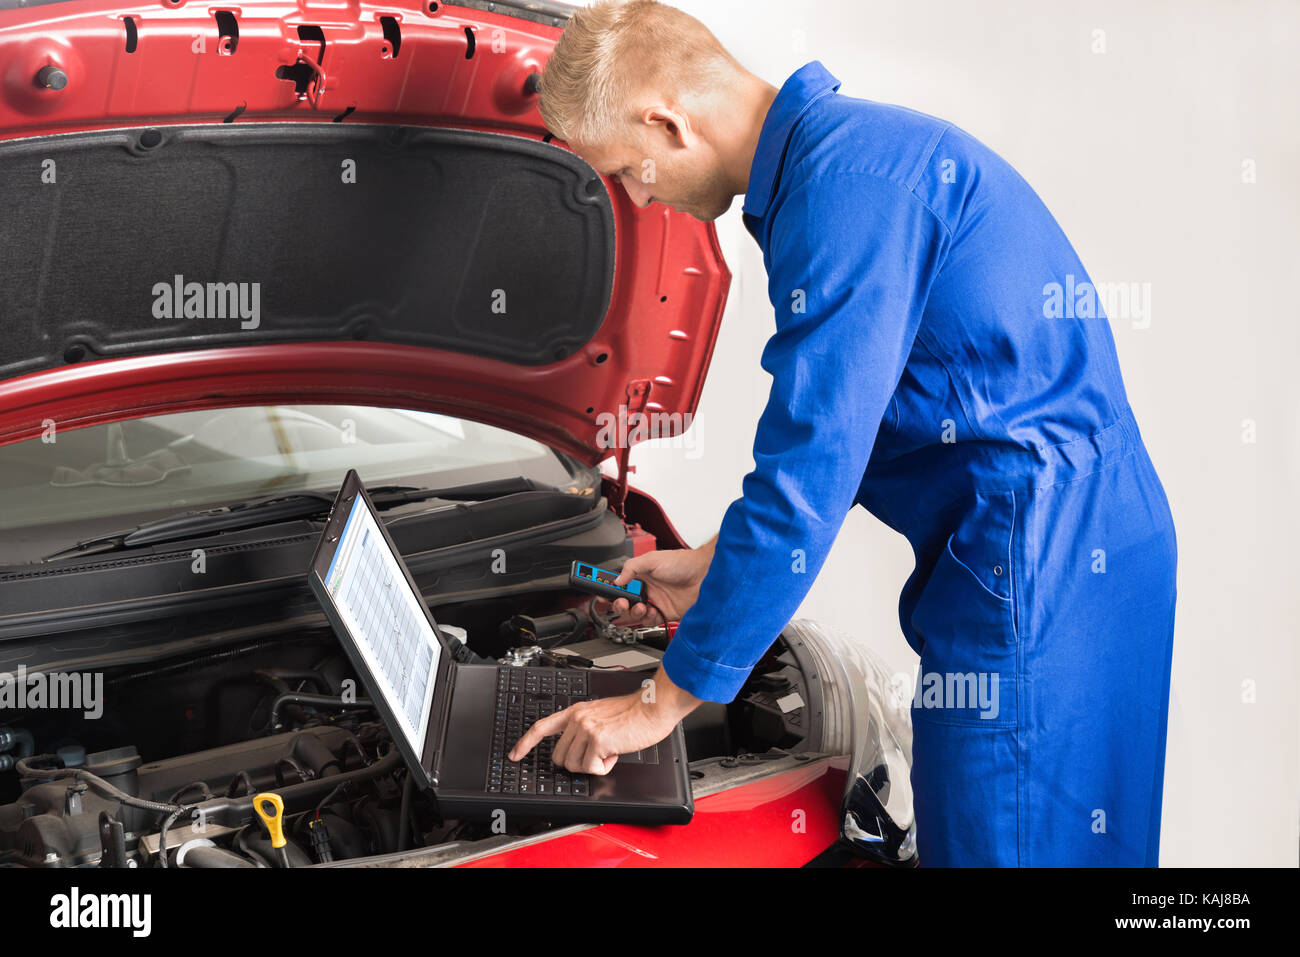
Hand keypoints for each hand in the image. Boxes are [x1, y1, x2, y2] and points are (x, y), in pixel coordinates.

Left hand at [508, 667, 700, 773]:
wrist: (652, 708)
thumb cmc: (634, 713)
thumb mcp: (601, 714)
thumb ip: (584, 728)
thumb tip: (577, 751)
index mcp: (576, 711)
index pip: (542, 727)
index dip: (525, 743)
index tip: (515, 755)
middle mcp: (577, 718)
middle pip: (560, 758)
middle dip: (578, 762)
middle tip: (599, 752)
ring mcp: (586, 729)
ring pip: (574, 766)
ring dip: (593, 765)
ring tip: (609, 749)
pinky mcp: (597, 741)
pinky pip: (592, 769)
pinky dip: (605, 767)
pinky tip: (615, 752)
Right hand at [605, 536, 716, 625]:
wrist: (704, 575)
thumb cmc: (682, 563)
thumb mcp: (652, 560)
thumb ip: (632, 568)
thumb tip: (617, 580)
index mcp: (640, 575)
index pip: (619, 585)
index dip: (610, 591)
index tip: (603, 596)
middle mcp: (647, 589)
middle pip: (625, 602)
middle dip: (619, 605)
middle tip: (622, 603)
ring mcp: (656, 601)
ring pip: (636, 614)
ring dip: (634, 613)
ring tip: (641, 607)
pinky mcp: (666, 612)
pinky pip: (651, 621)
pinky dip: (648, 619)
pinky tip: (652, 611)